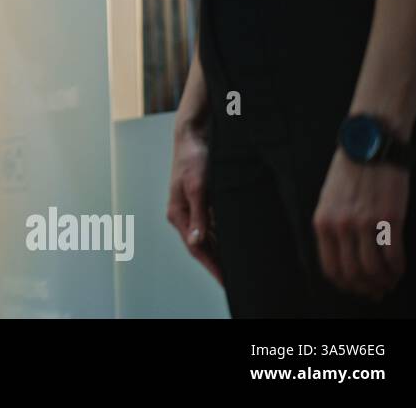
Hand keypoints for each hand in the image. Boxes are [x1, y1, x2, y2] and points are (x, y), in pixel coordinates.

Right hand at [166, 120, 222, 284]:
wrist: (193, 135)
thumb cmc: (192, 158)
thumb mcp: (198, 187)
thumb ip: (199, 216)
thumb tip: (197, 242)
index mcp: (178, 214)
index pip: (196, 248)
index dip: (212, 266)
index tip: (226, 281)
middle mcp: (183, 214)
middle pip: (201, 246)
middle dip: (217, 264)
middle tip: (235, 279)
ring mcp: (192, 208)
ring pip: (208, 238)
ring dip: (221, 251)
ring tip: (237, 266)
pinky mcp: (201, 201)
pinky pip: (212, 226)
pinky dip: (222, 237)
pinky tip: (233, 242)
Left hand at [313, 149, 408, 299]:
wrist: (369, 144)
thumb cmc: (350, 171)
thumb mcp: (328, 199)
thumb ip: (332, 226)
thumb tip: (342, 256)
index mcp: (322, 222)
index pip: (331, 268)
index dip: (346, 285)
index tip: (357, 289)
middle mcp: (340, 226)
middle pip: (353, 273)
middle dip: (367, 287)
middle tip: (378, 290)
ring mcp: (364, 222)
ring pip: (374, 269)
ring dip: (385, 280)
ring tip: (391, 280)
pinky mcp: (389, 217)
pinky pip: (393, 254)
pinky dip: (398, 268)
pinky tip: (400, 268)